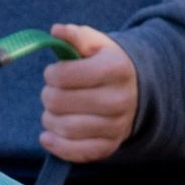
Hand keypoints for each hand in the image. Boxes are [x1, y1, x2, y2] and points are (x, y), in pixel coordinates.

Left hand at [41, 24, 137, 164]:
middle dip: (48, 95)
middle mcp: (119, 99)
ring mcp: (116, 126)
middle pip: (61, 102)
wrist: (136, 92)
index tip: (54, 73)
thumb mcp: (97, 44)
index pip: (66, 75)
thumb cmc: (107, 64)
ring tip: (53, 110)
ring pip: (65, 128)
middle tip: (52, 92)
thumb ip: (76, 36)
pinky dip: (55, 144)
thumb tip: (56, 31)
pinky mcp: (109, 147)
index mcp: (116, 69)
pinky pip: (74, 152)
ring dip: (49, 119)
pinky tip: (49, 135)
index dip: (52, 74)